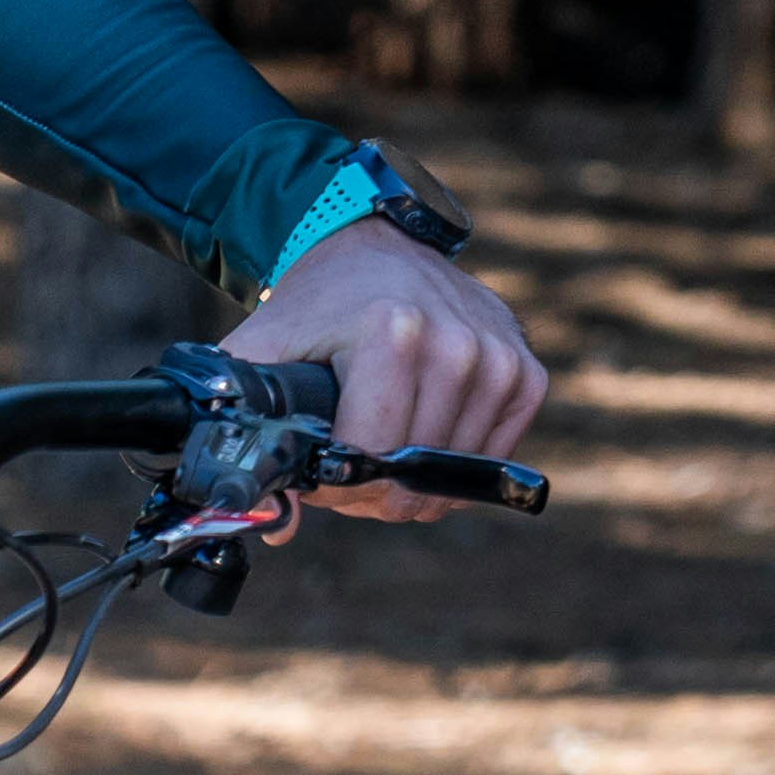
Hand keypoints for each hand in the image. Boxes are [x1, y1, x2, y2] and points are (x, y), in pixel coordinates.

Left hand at [229, 220, 549, 520]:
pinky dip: (460, 464)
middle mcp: (456, 343)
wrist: (375, 246)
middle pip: (413, 472)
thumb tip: (276, 527)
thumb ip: (250, 435)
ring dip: (416, 480)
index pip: (370, 456)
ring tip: (384, 445)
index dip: (334, 481)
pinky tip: (428, 438)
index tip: (318, 461)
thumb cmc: (316, 306)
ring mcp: (498, 356)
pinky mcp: (524, 368)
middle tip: (349, 457)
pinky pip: (495, 454)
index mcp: (393, 332)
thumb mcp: (263, 356)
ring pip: (454, 473)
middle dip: (373, 486)